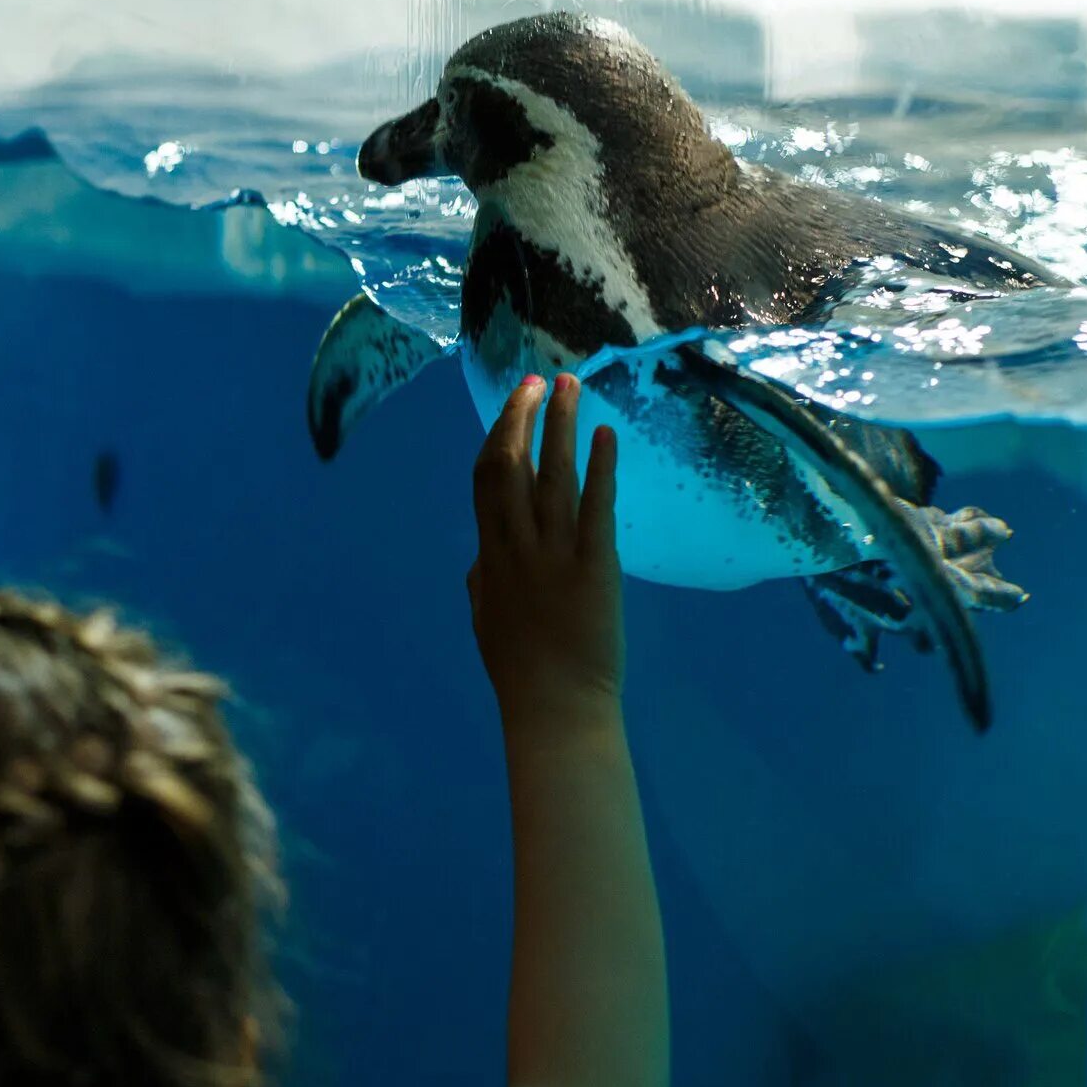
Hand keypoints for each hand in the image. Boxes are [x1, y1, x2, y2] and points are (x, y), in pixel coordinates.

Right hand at [468, 374, 622, 733]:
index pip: (486, 481)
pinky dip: (600, 468)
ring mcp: (553, 555)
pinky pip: (595, 507)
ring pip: (552, 475)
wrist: (554, 706)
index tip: (512, 404)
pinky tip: (607, 437)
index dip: (498, 435)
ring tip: (572, 386)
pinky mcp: (594, 567)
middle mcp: (515, 547)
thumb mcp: (486, 618)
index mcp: (489, 556)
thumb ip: (481, 580)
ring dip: (561, 426)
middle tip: (539, 380)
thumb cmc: (521, 670)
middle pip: (511, 465)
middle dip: (522, 416)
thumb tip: (479, 556)